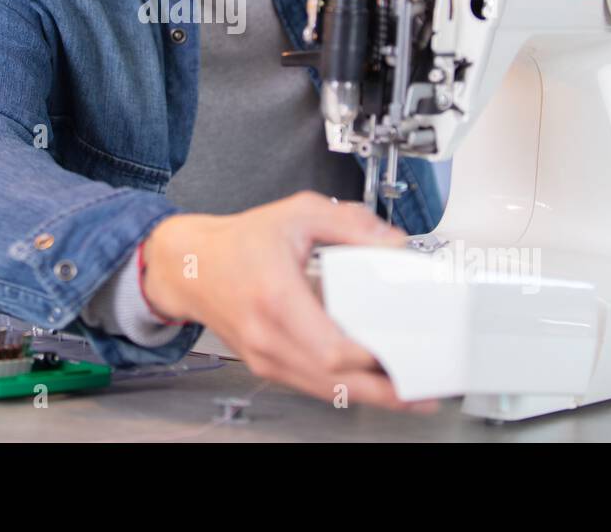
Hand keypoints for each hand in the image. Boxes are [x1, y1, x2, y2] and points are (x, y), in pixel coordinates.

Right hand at [142, 190, 439, 411]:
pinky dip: (344, 389)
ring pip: (324, 391)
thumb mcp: (296, 213)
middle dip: (382, 391)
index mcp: (276, 297)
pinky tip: (370, 386)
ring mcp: (265, 357)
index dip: (370, 358)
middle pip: (333, 381)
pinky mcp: (266, 365)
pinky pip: (311, 386)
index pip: (329, 347)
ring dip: (369, 397)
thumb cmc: (237, 243)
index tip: (404, 352)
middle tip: (421, 390)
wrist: (189, 267)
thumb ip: (349, 223)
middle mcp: (268, 335)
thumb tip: (392, 243)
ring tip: (408, 394)